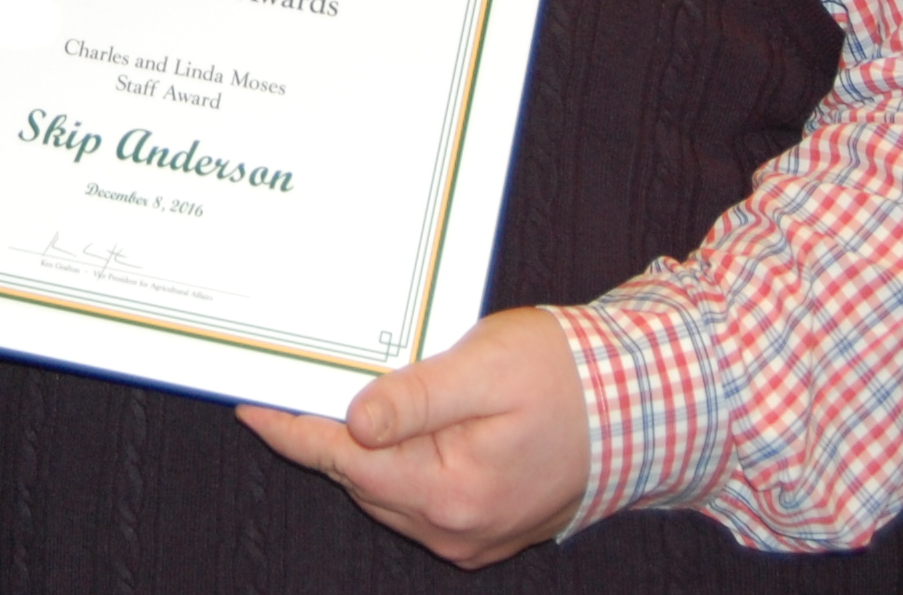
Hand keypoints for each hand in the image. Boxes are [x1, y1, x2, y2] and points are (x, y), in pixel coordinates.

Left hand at [237, 306, 590, 568]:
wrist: (652, 407)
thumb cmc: (572, 378)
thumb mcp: (486, 367)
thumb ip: (414, 397)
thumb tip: (351, 421)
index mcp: (450, 492)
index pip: (342, 460)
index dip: (291, 430)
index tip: (249, 404)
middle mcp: (456, 528)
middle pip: (359, 478)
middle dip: (327, 433)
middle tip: (301, 380)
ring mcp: (473, 535)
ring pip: (387, 489)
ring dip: (366, 448)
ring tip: (356, 394)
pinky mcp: (488, 527)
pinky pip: (420, 497)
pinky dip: (399, 462)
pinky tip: (403, 424)